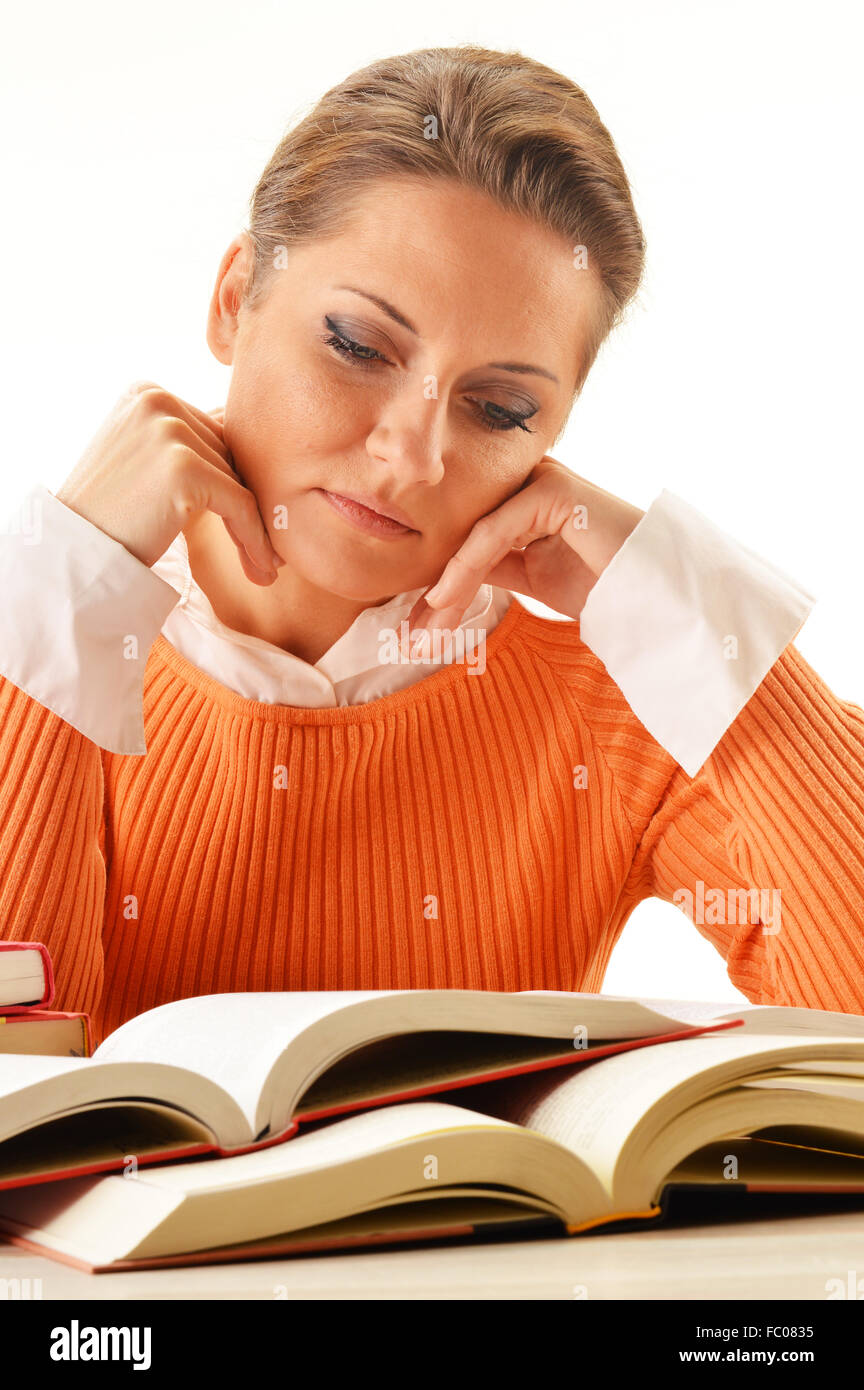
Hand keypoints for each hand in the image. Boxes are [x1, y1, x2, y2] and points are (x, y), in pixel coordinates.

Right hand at [55, 383, 283, 585]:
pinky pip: (239, 504)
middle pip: (229, 454)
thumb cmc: (108, 516)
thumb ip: (183, 441)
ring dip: (253, 528)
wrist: (73, 552)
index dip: (234, 480)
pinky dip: (254, 538)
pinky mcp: (182, 468)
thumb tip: (243, 437)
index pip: (214, 432)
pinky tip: (261, 569)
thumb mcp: (141, 459)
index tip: (253, 520)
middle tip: (264, 551)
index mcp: (147, 392)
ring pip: (238, 481)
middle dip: (246, 505)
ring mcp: (168, 431)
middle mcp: (158, 401)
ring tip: (262, 566)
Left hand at [408, 456, 645, 632]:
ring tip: (425, 631)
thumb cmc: (602, 583)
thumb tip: (440, 581)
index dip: (439, 581)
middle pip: (464, 534)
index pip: (467, 536)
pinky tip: (445, 600)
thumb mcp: (533, 576)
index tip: (414, 627)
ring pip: (473, 535)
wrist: (655, 593)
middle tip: (408, 637)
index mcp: (524, 493)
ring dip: (445, 588)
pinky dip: (465, 568)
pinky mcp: (552, 489)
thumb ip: (493, 564)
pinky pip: (494, 531)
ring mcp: (541, 478)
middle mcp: (529, 477)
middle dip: (434, 589)